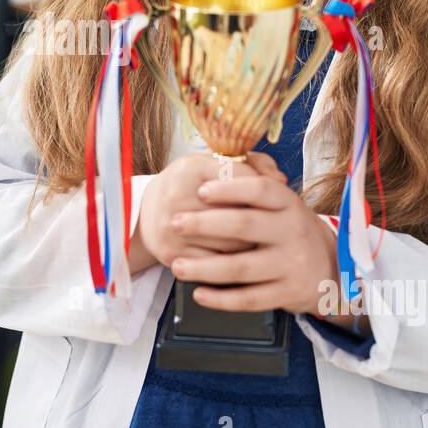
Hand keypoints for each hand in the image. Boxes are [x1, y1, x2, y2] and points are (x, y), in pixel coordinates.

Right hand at [134, 151, 286, 269]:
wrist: (147, 215)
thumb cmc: (189, 187)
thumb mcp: (212, 166)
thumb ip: (250, 164)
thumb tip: (280, 179)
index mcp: (190, 168)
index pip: (239, 178)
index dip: (260, 187)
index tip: (268, 197)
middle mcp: (177, 196)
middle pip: (238, 212)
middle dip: (259, 221)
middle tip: (269, 226)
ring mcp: (173, 228)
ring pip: (232, 242)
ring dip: (250, 245)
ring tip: (257, 242)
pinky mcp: (173, 255)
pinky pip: (217, 263)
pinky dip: (233, 263)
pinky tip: (240, 258)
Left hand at [167, 171, 339, 314]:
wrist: (332, 267)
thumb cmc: (290, 228)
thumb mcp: (283, 201)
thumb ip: (255, 179)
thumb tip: (224, 161)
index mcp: (289, 204)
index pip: (260, 190)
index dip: (229, 188)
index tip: (200, 190)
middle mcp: (292, 232)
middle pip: (245, 225)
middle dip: (205, 224)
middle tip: (175, 223)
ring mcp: (291, 265)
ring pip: (241, 267)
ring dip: (205, 268)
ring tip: (177, 266)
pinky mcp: (287, 293)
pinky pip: (249, 299)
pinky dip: (222, 299)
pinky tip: (199, 294)